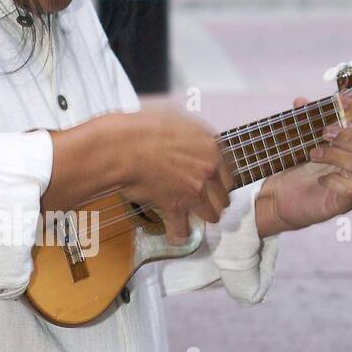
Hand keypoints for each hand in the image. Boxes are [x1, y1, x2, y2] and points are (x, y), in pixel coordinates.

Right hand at [118, 102, 233, 243]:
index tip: (211, 185)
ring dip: (203, 216)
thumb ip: (190, 131)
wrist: (124, 145)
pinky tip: (177, 235)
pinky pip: (182, 229)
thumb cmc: (143, 126)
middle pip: (224, 197)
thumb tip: (187, 131)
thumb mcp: (176, 116)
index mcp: (212, 147)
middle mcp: (209, 170)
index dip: (218, 182)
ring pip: (212, 215)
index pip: (227, 174)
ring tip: (195, 216)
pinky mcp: (175, 206)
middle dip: (214, 200)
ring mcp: (194, 190)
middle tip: (204, 200)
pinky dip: (179, 234)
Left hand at [255, 90, 351, 236]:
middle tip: (324, 133)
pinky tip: (320, 179)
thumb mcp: (299, 141)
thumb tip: (300, 101)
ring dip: (338, 155)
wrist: (281, 198)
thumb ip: (303, 121)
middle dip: (350, 135)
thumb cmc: (296, 169)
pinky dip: (337, 181)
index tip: (341, 100)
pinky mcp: (346, 202)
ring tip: (313, 154)